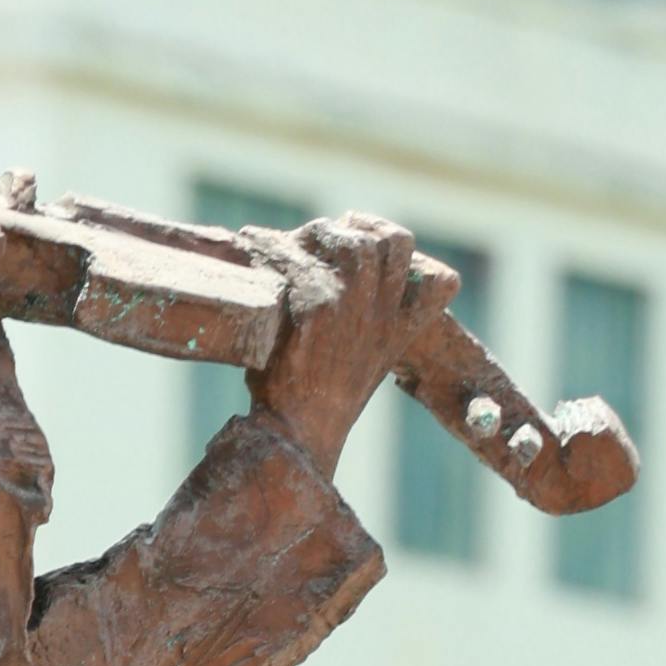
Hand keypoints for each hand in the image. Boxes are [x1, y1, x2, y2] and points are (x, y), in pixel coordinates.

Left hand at [249, 212, 424, 477]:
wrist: (298, 437)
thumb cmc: (319, 398)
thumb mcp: (363, 359)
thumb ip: (371, 319)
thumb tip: (347, 268)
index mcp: (397, 325)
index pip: (417, 262)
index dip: (384, 235)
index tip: (356, 230)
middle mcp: (381, 313)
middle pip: (384, 240)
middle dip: (348, 229)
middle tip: (314, 237)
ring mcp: (352, 308)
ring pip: (347, 241)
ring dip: (314, 234)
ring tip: (282, 240)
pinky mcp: (316, 308)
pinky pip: (297, 259)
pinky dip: (270, 247)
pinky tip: (249, 244)